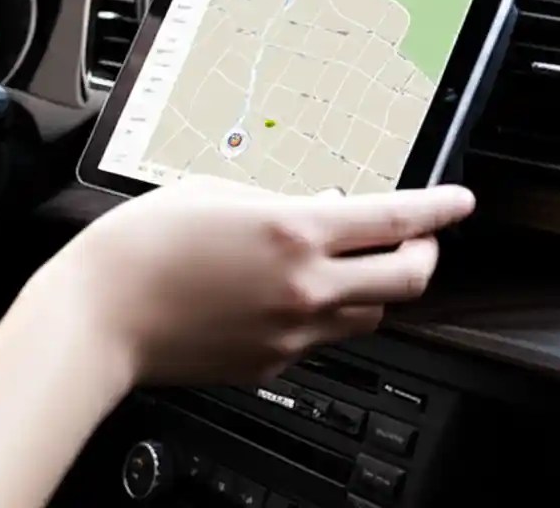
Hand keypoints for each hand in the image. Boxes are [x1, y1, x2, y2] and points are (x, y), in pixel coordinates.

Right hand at [35, 176, 474, 384]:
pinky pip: (320, 340)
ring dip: (375, 290)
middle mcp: (305, 288)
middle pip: (407, 279)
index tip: (460, 202)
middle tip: (417, 241)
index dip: (439, 207)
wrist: (99, 316)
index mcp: (294, 232)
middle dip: (426, 256)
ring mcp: (292, 334)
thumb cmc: (140, 248)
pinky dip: (321, 317)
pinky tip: (286, 298)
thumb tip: (320, 208)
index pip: (397, 220)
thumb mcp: (214, 193)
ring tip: (347, 269)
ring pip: (371, 316)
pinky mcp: (271, 365)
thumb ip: (279, 200)